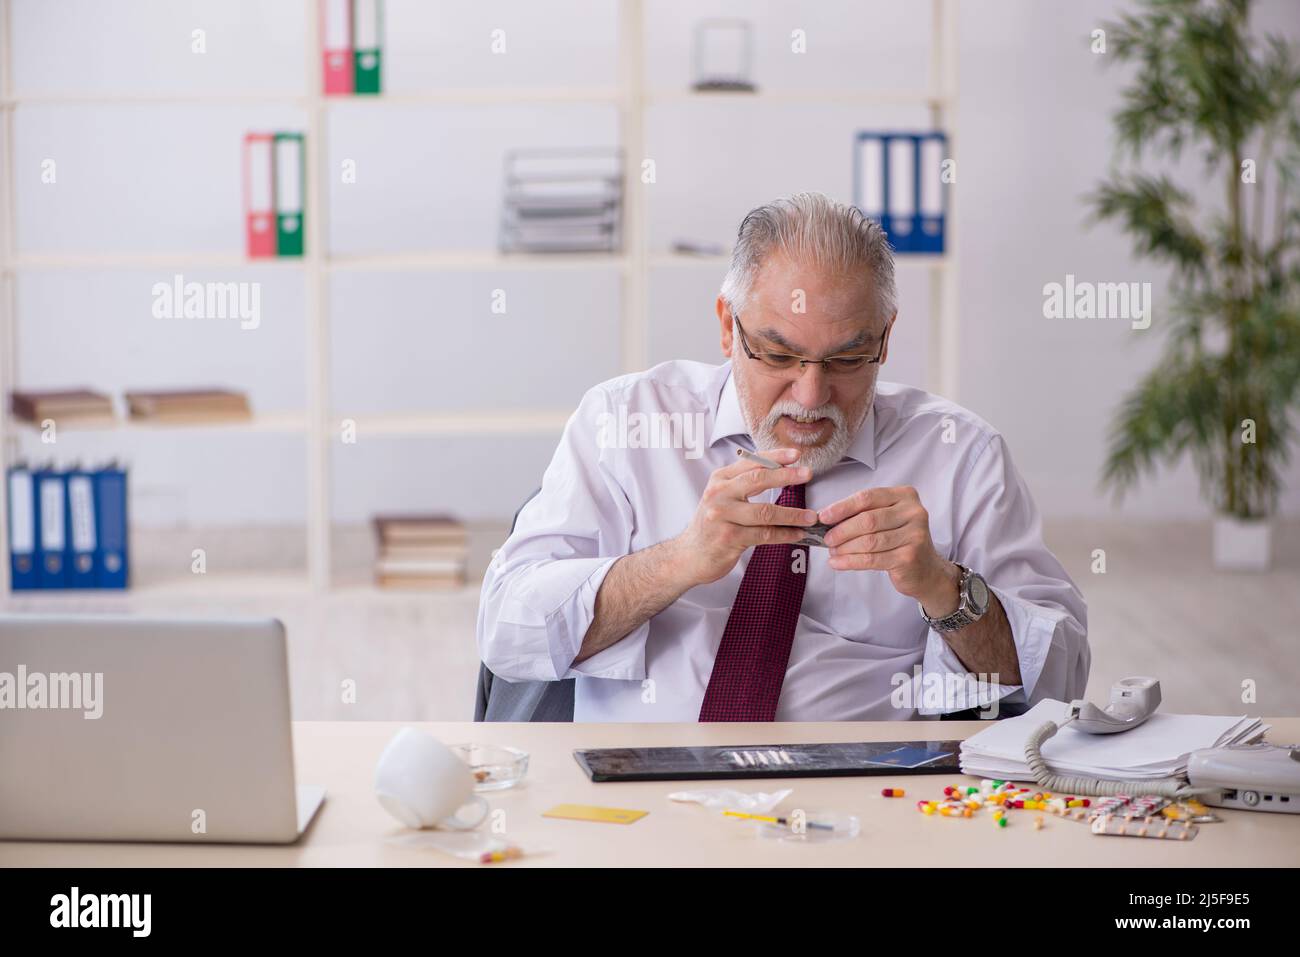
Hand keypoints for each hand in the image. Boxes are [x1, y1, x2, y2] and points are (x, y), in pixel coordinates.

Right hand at [670, 448, 816, 586]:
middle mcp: (719, 494)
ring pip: (765, 512)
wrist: (690, 555)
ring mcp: (722, 517)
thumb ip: (743, 482)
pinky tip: (797, 534)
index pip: (751, 462)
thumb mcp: (721, 496)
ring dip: (793, 514)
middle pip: (758, 480)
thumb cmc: (712, 524)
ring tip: (811, 516)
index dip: (775, 457)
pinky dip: (784, 534)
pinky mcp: (729, 538)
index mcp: (720, 479)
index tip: (796, 455)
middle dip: (786, 476)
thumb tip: (779, 470)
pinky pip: (764, 534)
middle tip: (807, 474)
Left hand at [818, 485, 960, 614]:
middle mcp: (914, 512)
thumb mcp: (885, 519)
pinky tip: (838, 563)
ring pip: (869, 541)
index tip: (823, 517)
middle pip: (868, 520)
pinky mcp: (910, 557)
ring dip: (845, 548)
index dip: (842, 507)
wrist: (925, 570)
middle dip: (842, 530)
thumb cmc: (899, 540)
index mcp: (905, 496)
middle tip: (827, 539)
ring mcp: (915, 535)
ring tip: (832, 552)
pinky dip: (850, 562)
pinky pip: (872, 559)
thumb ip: (862, 514)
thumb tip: (826, 517)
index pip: (867, 497)